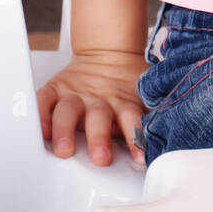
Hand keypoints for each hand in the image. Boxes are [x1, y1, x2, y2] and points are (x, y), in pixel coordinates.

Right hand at [37, 49, 149, 166]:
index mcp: (123, 101)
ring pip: (68, 111)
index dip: (136, 136)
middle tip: (101, 158)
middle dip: (99, 139)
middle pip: (98, 118)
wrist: (109, 53)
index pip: (132, 119)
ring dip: (65, 131)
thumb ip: (151, 114)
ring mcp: (75, 95)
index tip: (141, 157)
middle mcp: (98, 100)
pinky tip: (40, 130)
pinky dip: (39, 115)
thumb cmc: (126, 86)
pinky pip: (43, 101)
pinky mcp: (56, 91)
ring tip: (65, 150)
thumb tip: (172, 133)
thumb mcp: (142, 96)